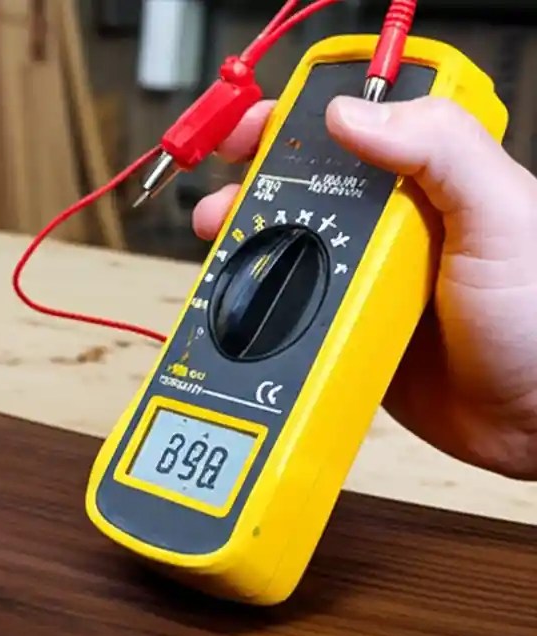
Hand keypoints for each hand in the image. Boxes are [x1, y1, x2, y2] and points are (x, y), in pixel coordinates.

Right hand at [193, 96, 536, 481]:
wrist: (531, 424)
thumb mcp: (501, 215)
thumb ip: (439, 149)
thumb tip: (349, 114)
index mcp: (431, 178)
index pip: (359, 121)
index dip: (302, 114)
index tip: (259, 125)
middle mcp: (393, 220)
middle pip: (304, 180)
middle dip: (254, 177)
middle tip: (227, 189)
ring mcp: (365, 274)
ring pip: (286, 242)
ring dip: (246, 239)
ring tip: (225, 243)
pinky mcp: (344, 325)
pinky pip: (289, 304)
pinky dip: (260, 299)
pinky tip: (244, 296)